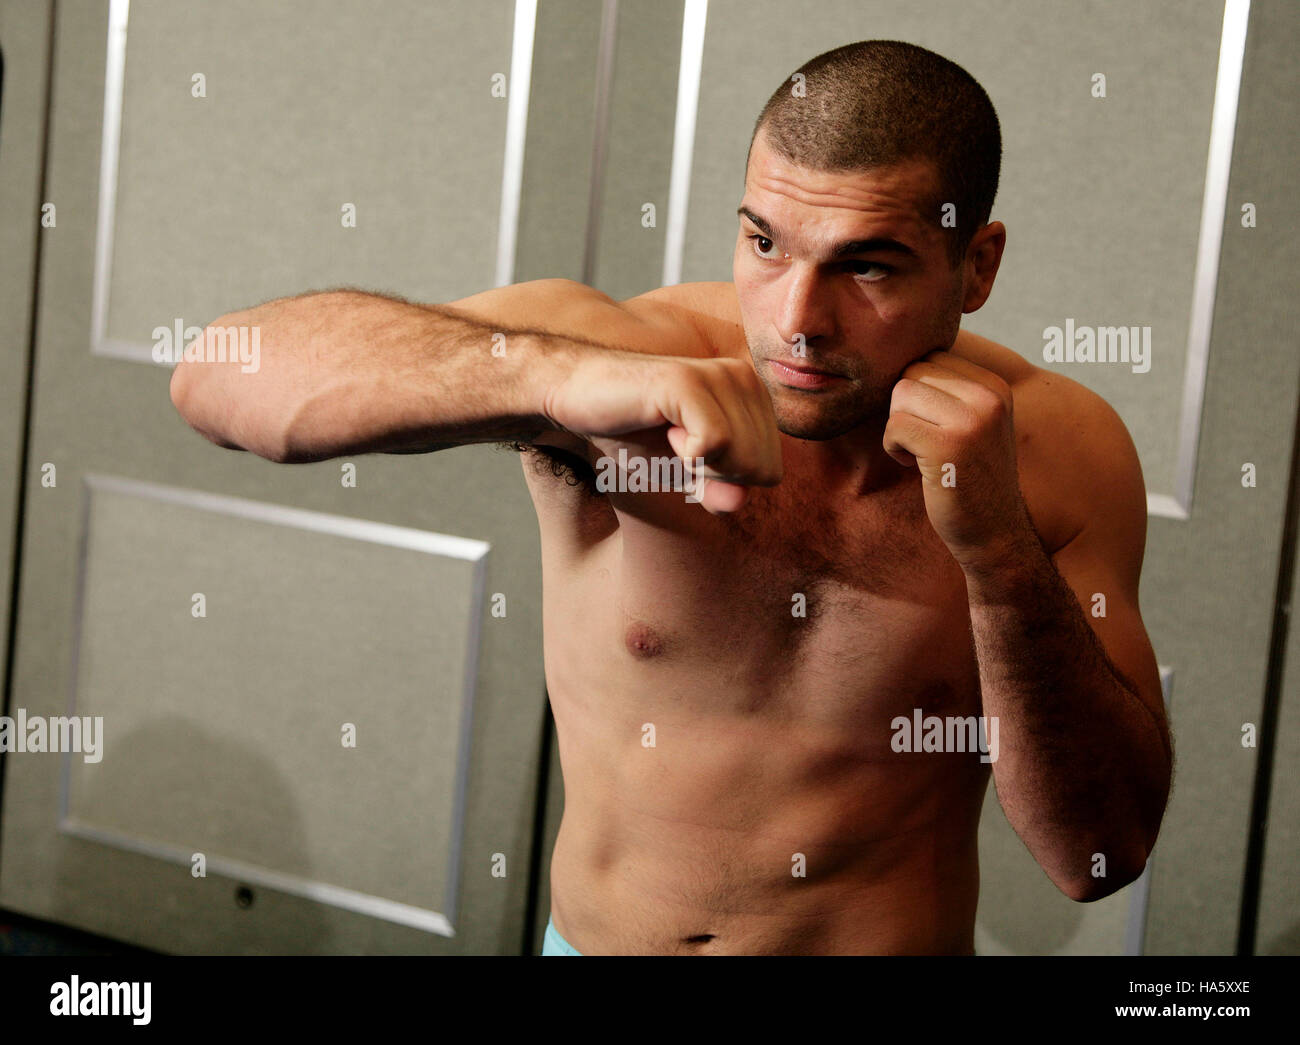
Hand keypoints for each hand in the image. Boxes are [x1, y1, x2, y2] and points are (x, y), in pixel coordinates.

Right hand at [545, 351, 782, 513]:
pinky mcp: (689, 383)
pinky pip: (715, 443)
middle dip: (718, 476)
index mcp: (752, 396)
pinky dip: (686, 454)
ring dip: (699, 464)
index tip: (693, 456)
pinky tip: (666, 430)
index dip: (728, 481)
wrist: (580, 396)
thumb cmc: (634, 431)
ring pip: (743, 457)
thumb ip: (717, 488)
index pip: (770, 470)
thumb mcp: (683, 472)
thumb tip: (738, 503)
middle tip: (679, 447)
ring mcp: (718, 376)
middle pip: (762, 467)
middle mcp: (743, 379)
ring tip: (671, 434)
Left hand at [882, 350, 1035, 571]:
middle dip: (905, 408)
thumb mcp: (972, 423)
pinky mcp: (949, 445)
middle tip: (923, 441)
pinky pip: (895, 426)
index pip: (930, 358)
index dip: (917, 394)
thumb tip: (897, 351)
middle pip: (911, 372)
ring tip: (922, 453)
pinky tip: (917, 466)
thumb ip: (948, 388)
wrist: (993, 533)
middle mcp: (989, 395)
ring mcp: (972, 419)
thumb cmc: (969, 478)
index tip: (934, 426)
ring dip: (898, 427)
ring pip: (900, 394)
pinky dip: (895, 447)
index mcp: (994, 384)